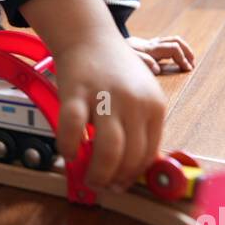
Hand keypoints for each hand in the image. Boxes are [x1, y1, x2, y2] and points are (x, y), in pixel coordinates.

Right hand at [52, 35, 168, 192]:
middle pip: (130, 156)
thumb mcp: (141, 96)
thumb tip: (137, 168)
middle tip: (104, 185)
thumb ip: (142, 128)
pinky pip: (74, 129)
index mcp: (154, 106)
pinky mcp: (77, 92)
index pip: (148, 153)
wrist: (90, 38)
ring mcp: (106, 97)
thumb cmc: (115, 71)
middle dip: (115, 180)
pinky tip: (69, 153)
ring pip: (109, 150)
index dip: (134, 176)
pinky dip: (70, 147)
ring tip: (90, 178)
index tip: (122, 184)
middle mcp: (134, 102)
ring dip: (98, 173)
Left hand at [125, 34, 195, 75]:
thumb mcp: (129, 59)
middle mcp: (153, 43)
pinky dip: (177, 49)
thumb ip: (143, 62)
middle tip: (192, 65)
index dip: (182, 58)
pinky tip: (178, 59)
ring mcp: (152, 43)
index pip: (173, 49)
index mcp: (150, 49)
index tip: (187, 69)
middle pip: (175, 42)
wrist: (109, 45)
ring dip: (184, 49)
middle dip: (186, 52)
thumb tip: (158, 69)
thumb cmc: (120, 55)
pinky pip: (167, 44)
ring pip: (173, 40)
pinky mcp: (150, 45)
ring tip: (190, 61)